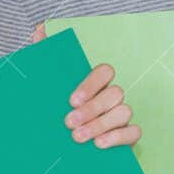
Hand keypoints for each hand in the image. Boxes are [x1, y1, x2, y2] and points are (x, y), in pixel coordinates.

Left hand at [31, 23, 141, 148]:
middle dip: (93, 108)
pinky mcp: (127, 135)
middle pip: (115, 93)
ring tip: (77, 137)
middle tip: (69, 123)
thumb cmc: (57, 108)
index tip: (71, 101)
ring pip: (124, 112)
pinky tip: (98, 144)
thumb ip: (45, 55)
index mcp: (96, 81)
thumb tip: (39, 29)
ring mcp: (121, 114)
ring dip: (101, 124)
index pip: (105, 72)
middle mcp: (112, 95)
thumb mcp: (48, 83)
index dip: (91, 85)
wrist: (57, 140)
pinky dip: (118, 137)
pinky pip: (134, 132)